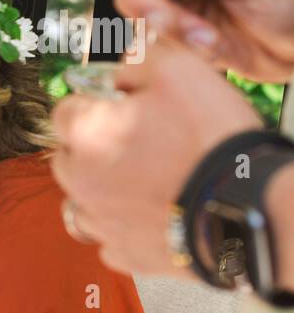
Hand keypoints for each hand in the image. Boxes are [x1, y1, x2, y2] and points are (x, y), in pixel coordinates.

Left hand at [52, 34, 261, 276]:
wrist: (246, 205)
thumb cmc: (209, 137)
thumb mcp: (179, 70)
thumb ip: (139, 58)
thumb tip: (119, 62)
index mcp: (85, 134)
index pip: (66, 108)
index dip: (96, 101)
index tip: (123, 103)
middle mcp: (79, 181)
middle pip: (69, 155)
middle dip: (95, 144)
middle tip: (140, 139)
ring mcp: (100, 222)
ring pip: (83, 199)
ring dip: (103, 187)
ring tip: (143, 177)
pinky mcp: (124, 254)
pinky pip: (110, 236)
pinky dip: (124, 224)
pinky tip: (151, 211)